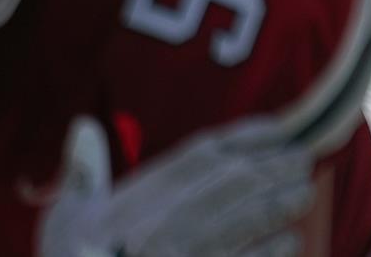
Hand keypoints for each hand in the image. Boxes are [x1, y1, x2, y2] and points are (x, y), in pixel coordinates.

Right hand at [38, 114, 316, 256]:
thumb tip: (84, 127)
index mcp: (133, 204)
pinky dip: (271, 253)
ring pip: (244, 222)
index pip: (199, 155)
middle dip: (273, 167)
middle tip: (304, 157)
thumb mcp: (65, 223)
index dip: (244, 137)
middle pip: (232, 184)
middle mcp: (161, 228)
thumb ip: (83, 175)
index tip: (276, 129)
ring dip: (280, 204)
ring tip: (305, 192)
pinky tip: (290, 240)